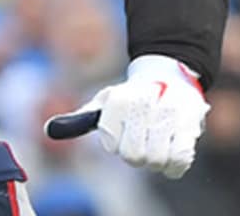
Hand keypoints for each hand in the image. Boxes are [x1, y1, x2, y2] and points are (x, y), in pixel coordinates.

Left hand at [46, 55, 208, 177]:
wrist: (171, 77)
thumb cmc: (132, 98)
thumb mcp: (105, 102)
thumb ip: (79, 118)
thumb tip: (49, 130)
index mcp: (119, 99)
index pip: (112, 144)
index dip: (116, 142)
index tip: (121, 130)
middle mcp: (143, 104)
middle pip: (133, 156)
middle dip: (136, 154)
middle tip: (141, 140)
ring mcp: (168, 114)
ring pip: (156, 160)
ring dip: (156, 159)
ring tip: (157, 142)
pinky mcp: (190, 125)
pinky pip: (179, 160)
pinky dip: (174, 164)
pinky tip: (173, 151)